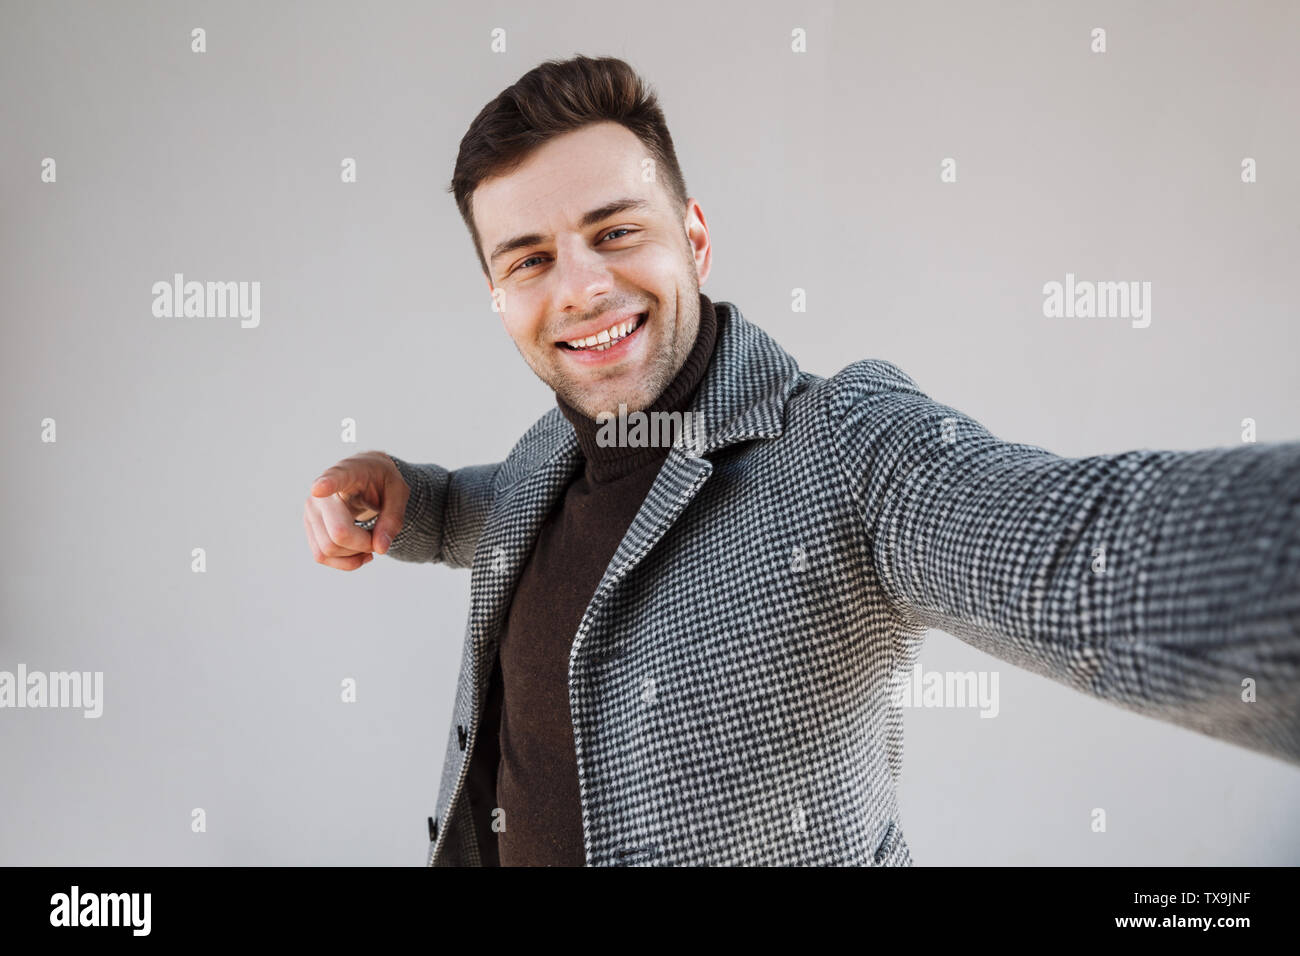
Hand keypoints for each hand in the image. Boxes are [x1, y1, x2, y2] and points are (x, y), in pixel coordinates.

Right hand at [303, 450, 409, 569]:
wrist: (366, 478)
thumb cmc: (382, 481)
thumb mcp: (399, 493)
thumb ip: (393, 519)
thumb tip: (380, 549)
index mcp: (347, 473)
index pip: (334, 478)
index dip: (326, 485)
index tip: (318, 489)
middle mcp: (321, 494)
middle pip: (338, 533)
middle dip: (364, 545)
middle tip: (380, 536)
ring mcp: (310, 512)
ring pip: (327, 550)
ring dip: (355, 556)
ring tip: (372, 542)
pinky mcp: (309, 528)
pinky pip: (322, 556)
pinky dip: (345, 562)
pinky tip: (361, 552)